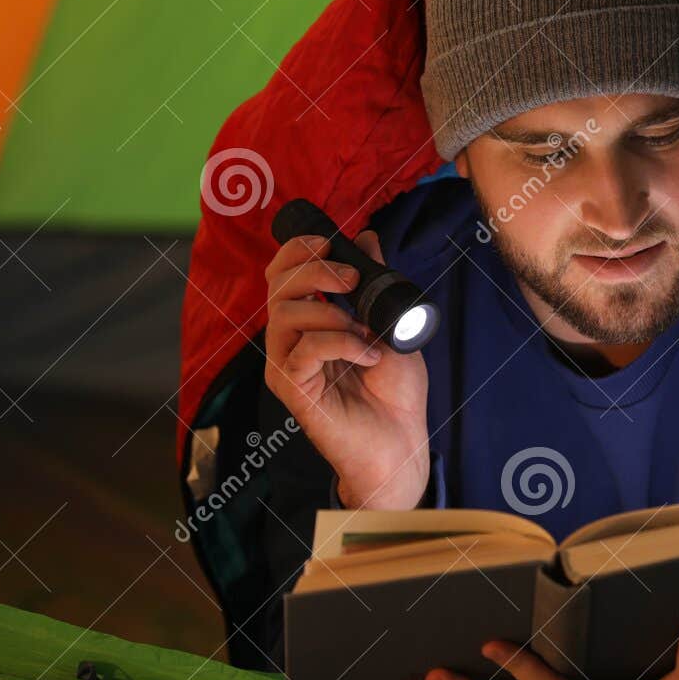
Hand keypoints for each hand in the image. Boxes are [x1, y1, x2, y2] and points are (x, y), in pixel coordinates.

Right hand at [262, 231, 429, 509]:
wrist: (401, 442)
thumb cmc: (395, 393)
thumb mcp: (391, 325)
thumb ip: (375, 284)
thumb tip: (367, 237)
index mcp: (309, 323)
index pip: (282, 274)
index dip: (298, 251)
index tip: (331, 244)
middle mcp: (290, 341)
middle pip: (277, 286)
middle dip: (315, 270)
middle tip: (352, 280)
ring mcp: (287, 365)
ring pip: (285, 314)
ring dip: (332, 313)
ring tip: (366, 334)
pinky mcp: (292, 389)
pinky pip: (305, 349)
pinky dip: (342, 344)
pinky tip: (369, 357)